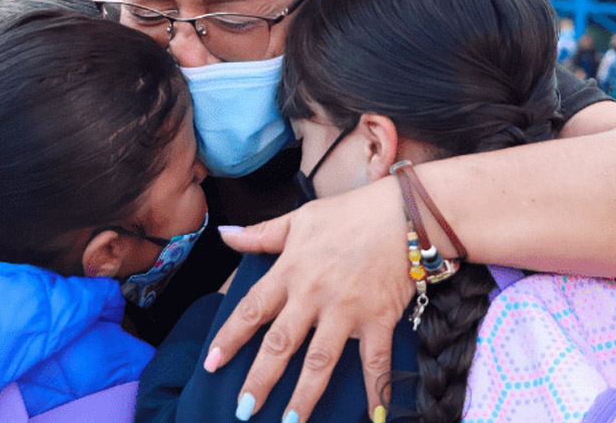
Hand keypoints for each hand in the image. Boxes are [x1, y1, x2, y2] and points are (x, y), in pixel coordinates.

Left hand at [208, 177, 412, 421]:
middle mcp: (313, 295)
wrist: (403, 213)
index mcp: (290, 271)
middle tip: (243, 410)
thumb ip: (261, 234)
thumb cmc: (349, 213)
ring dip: (304, 395)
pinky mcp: (378, 319)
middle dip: (260, 379)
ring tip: (291, 422)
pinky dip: (376, 390)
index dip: (230, 338)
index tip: (212, 363)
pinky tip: (375, 417)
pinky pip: (375, 361)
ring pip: (320, 360)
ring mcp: (346, 310)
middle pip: (280, 344)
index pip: (252, 310)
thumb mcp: (299, 219)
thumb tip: (224, 234)